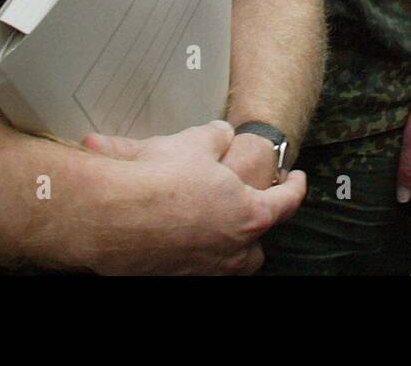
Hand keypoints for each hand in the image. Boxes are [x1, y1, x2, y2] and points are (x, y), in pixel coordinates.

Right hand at [73, 120, 305, 274]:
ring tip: (212, 221)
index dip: (295, 186)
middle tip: (247, 205)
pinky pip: (196, 265)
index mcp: (249, 214)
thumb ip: (216, 137)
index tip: (297, 179)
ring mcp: (204, 269)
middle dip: (255, 225)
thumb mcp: (197, 141)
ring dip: (226, 242)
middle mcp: (231, 250)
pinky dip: (194, 250)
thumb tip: (221, 134)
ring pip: (229, 261)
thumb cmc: (159, 182)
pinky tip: (177, 232)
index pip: (286, 202)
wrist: (114, 216)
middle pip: (258, 244)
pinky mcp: (176, 276)